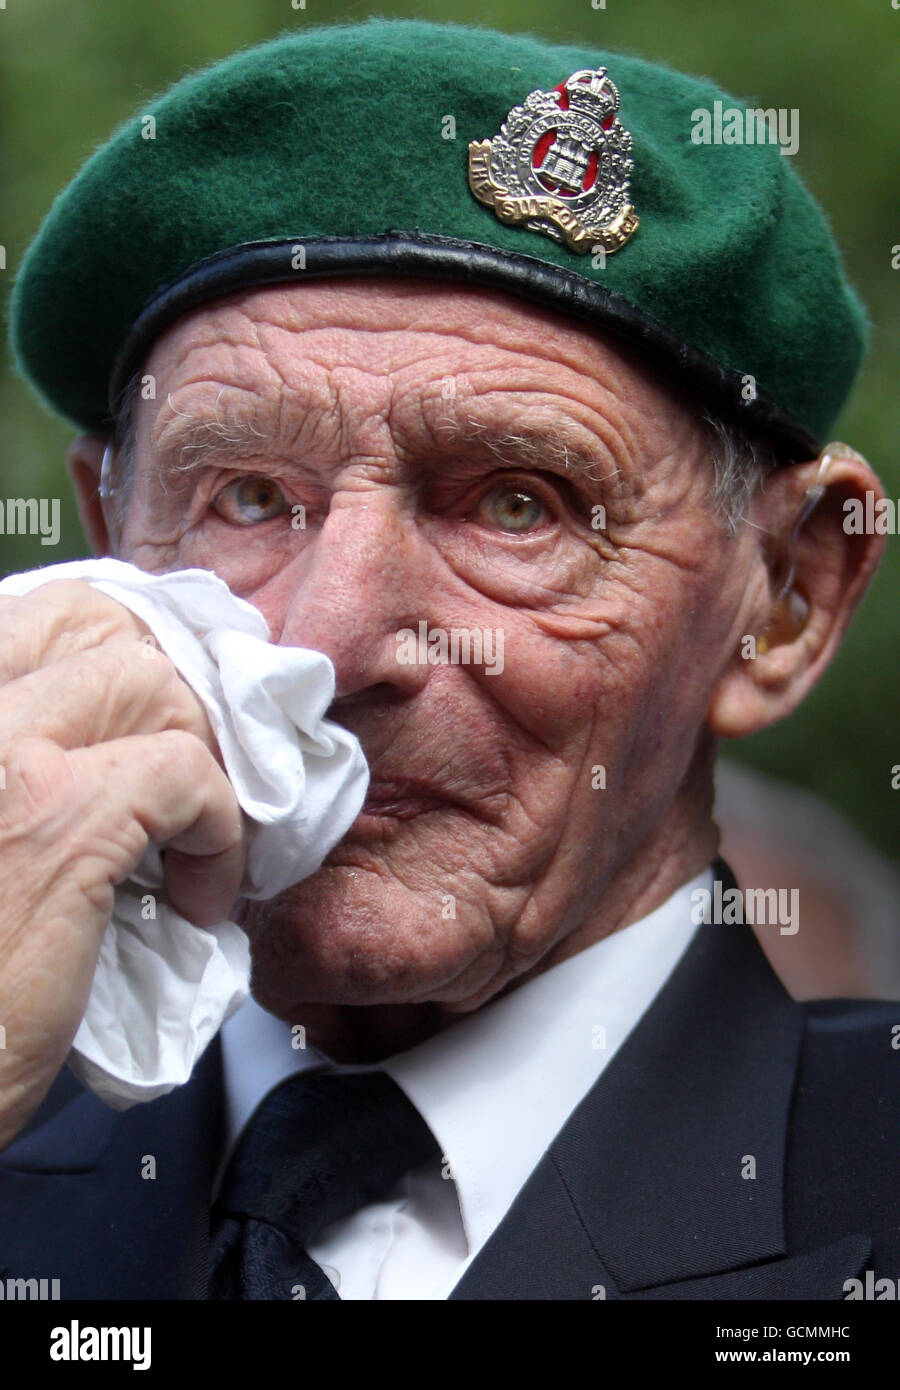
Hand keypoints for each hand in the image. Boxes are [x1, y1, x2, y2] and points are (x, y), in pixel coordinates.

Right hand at [0, 579, 245, 1149]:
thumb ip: (21, 770)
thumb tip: (112, 739)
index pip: (49, 613)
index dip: (123, 657)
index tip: (156, 723)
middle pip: (105, 632)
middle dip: (169, 703)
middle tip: (187, 782)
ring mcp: (1, 756)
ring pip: (152, 686)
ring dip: (198, 762)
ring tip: (189, 848)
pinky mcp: (57, 822)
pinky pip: (185, 775)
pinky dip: (218, 834)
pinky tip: (195, 900)